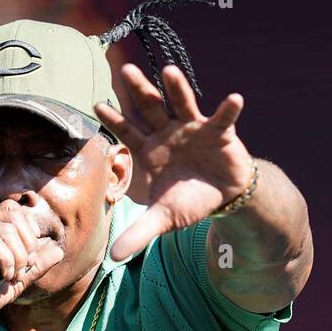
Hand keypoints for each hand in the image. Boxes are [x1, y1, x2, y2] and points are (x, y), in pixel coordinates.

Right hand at [0, 199, 65, 330]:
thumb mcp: (15, 280)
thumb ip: (35, 265)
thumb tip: (59, 251)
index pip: (18, 212)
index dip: (30, 233)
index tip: (25, 260)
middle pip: (16, 217)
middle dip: (26, 248)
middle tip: (17, 271)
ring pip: (7, 230)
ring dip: (15, 259)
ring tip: (7, 276)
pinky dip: (4, 261)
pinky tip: (0, 275)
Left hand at [95, 62, 254, 261]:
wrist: (222, 196)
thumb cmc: (188, 200)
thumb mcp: (163, 219)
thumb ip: (139, 234)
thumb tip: (113, 260)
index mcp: (150, 150)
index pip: (128, 132)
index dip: (114, 120)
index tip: (97, 105)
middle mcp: (168, 132)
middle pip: (151, 109)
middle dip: (139, 91)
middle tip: (125, 70)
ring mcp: (193, 128)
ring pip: (183, 104)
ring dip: (177, 88)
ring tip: (169, 71)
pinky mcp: (220, 131)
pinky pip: (224, 118)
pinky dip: (229, 109)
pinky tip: (235, 99)